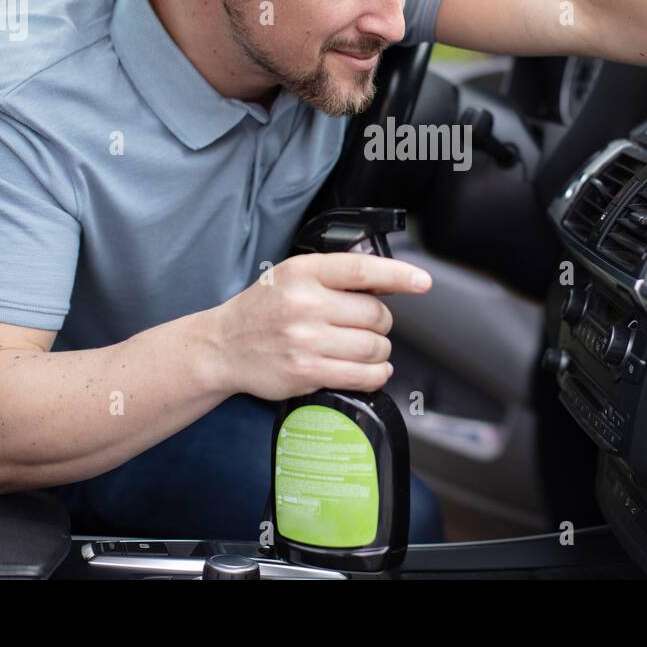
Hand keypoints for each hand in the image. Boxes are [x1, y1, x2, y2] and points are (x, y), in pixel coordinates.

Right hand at [207, 251, 432, 400]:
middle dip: (381, 323)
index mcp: (303, 272)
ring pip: (374, 347)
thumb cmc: (263, 309)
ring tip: (365, 348)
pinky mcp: (306, 372)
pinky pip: (361, 376)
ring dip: (380, 350)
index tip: (422, 282)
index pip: (362, 270)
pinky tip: (371, 370)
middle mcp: (305, 304)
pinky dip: (375, 375)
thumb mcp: (293, 276)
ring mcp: (305, 340)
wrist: (224, 345)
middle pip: (375, 315)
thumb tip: (387, 284)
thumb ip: (335, 276)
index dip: (399, 275)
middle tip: (367, 326)